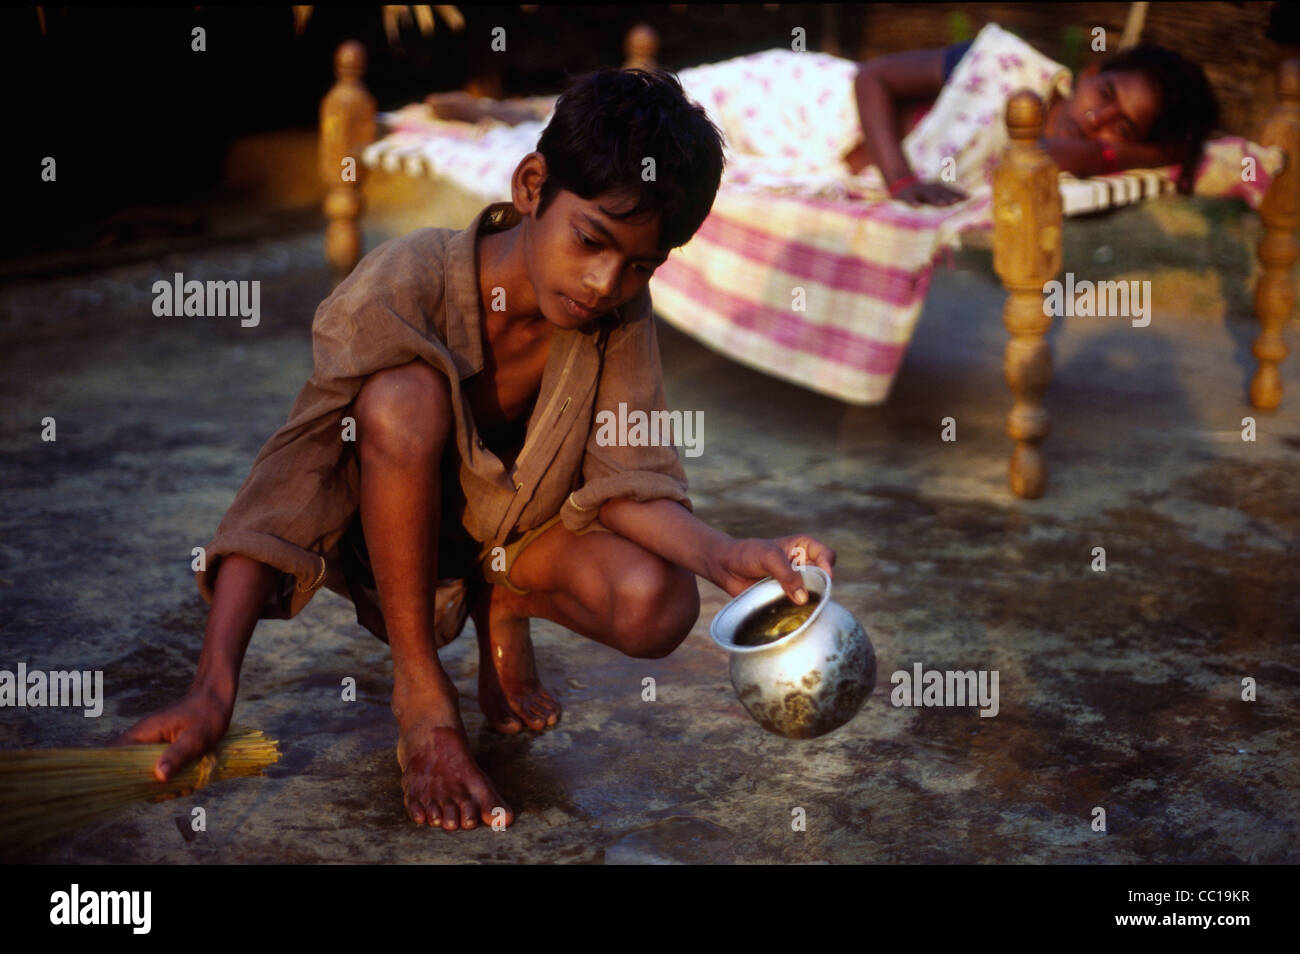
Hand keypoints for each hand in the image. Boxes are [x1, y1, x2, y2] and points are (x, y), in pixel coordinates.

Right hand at [113, 686, 233, 782]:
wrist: (216, 700)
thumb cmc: (206, 715)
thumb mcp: (195, 738)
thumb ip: (177, 756)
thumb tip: (159, 777)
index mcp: (142, 734)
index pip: (112, 756)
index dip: (115, 775)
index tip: (133, 789)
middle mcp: (141, 740)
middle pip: (129, 772)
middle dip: (149, 787)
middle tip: (171, 790)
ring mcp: (151, 746)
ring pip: (146, 774)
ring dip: (164, 785)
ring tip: (184, 786)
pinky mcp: (161, 750)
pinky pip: (159, 770)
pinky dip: (172, 779)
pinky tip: (188, 781)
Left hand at [710, 534, 835, 602]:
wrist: (725, 567)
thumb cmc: (747, 554)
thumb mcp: (769, 558)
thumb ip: (787, 575)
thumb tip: (803, 598)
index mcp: (804, 547)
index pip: (827, 556)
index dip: (828, 567)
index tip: (823, 578)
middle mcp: (803, 565)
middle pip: (823, 578)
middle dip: (819, 588)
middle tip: (808, 597)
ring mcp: (795, 583)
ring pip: (813, 595)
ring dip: (808, 602)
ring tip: (797, 607)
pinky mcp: (786, 597)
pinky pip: (798, 607)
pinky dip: (797, 611)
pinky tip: (790, 614)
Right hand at [892, 180, 966, 205]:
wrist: (899, 183)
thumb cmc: (920, 192)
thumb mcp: (934, 192)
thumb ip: (948, 195)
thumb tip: (969, 196)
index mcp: (934, 188)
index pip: (948, 190)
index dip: (957, 193)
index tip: (969, 197)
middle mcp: (927, 189)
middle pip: (939, 193)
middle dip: (949, 196)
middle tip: (958, 201)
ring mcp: (916, 192)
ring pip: (926, 196)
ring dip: (935, 199)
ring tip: (943, 204)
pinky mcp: (905, 196)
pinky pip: (909, 200)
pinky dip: (913, 203)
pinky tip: (917, 207)